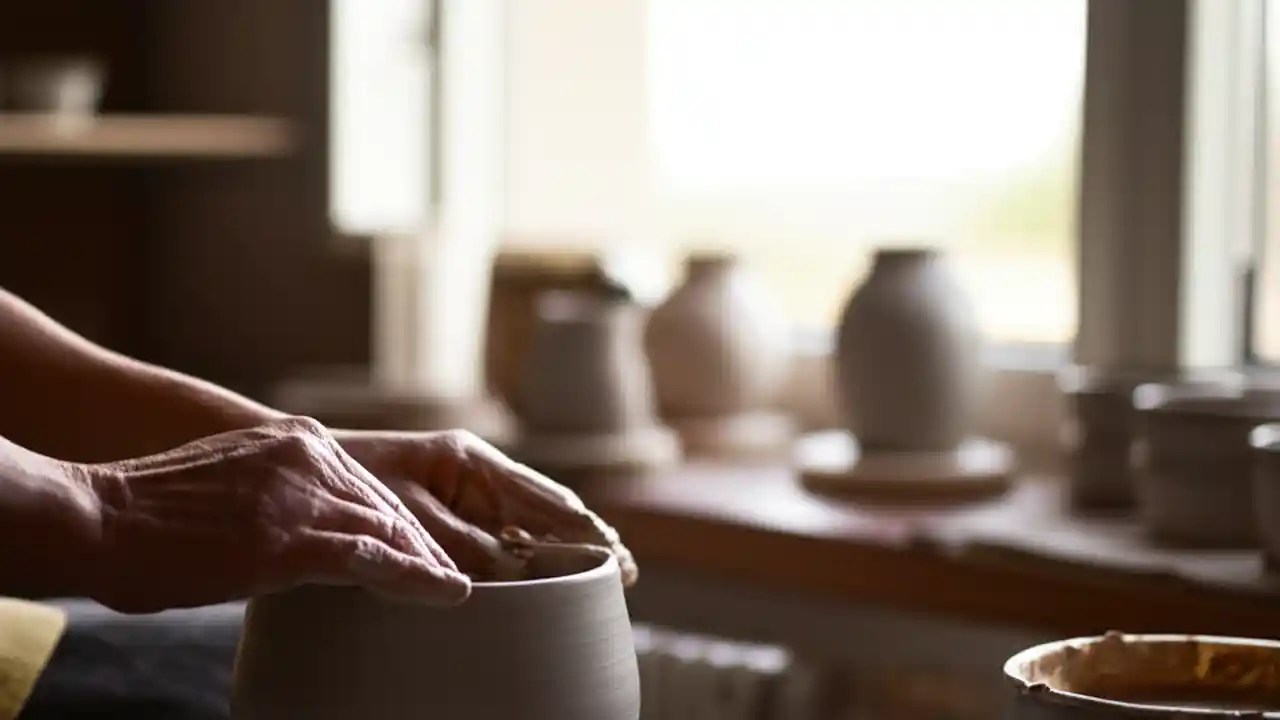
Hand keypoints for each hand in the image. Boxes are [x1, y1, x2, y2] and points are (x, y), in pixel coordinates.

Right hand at [83, 417, 469, 612]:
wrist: (98, 516)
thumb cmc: (153, 512)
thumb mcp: (235, 479)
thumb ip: (282, 492)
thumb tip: (309, 531)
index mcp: (297, 439)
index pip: (370, 486)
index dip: (402, 524)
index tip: (426, 551)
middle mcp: (309, 454)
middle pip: (388, 506)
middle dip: (423, 545)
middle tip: (453, 575)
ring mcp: (301, 495)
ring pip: (388, 531)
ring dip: (427, 564)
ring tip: (454, 589)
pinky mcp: (290, 538)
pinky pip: (370, 558)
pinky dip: (414, 576)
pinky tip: (444, 591)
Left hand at [336, 429, 636, 585]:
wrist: (305, 469)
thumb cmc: (351, 478)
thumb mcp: (404, 509)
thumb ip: (455, 540)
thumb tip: (510, 569)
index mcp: (472, 461)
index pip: (541, 496)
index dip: (581, 526)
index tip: (612, 552)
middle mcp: (477, 479)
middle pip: (545, 512)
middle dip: (585, 539)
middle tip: (623, 572)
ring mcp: (465, 499)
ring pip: (526, 530)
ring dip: (559, 552)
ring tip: (602, 576)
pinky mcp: (448, 521)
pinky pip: (495, 542)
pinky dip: (522, 558)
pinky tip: (544, 577)